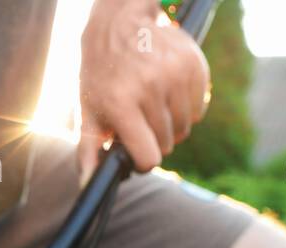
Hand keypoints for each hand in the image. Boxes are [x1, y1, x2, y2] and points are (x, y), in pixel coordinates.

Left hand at [78, 0, 210, 178]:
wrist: (119, 24)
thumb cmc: (101, 74)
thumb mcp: (88, 110)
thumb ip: (88, 150)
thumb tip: (87, 185)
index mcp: (121, 103)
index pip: (150, 157)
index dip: (144, 160)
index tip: (137, 151)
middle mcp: (150, 87)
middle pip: (167, 144)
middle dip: (154, 138)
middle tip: (140, 119)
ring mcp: (175, 74)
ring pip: (184, 128)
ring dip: (170, 124)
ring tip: (153, 104)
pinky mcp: (194, 64)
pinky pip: (198, 108)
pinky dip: (186, 107)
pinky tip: (168, 91)